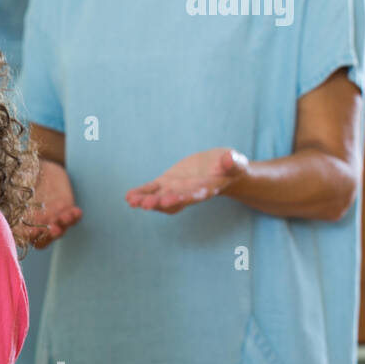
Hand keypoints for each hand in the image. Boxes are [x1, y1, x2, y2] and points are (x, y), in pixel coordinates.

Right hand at [15, 159, 81, 247]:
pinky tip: (76, 212)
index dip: (26, 236)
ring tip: (64, 218)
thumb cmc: (16, 175)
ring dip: (62, 227)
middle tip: (50, 230)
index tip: (31, 232)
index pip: (22, 235)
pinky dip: (74, 217)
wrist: (37, 167)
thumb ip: (4, 191)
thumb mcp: (10, 183)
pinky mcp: (65, 210)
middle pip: (41, 238)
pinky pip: (71, 218)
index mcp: (18, 221)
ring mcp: (51, 219)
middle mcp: (35, 224)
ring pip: (57, 230)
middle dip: (47, 236)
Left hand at [126, 147, 247, 213]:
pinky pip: (152, 189)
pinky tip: (129, 197)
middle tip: (144, 204)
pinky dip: (141, 192)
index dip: (181, 198)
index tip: (168, 200)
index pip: (193, 195)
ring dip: (145, 200)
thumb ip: (233, 163)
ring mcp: (175, 189)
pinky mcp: (167, 183)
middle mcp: (188, 194)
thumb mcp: (235, 163)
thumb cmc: (230, 167)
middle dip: (158, 203)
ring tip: (132, 201)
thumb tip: (230, 158)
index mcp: (206, 189)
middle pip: (172, 201)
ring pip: (159, 198)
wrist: (219, 169)